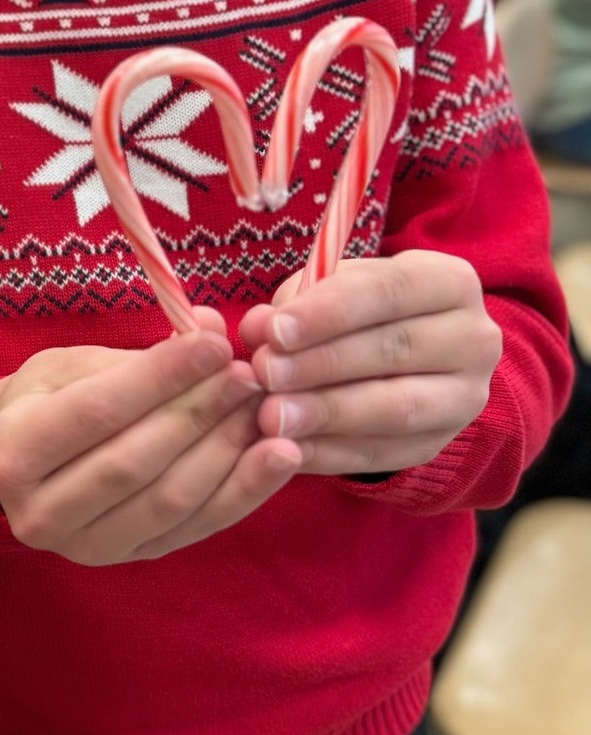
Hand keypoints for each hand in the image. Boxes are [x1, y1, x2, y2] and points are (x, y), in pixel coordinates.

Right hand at [0, 321, 299, 564]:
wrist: (15, 470)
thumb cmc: (42, 402)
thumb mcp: (67, 365)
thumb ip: (135, 354)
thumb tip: (207, 325)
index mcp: (12, 450)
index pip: (97, 411)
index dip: (161, 378)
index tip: (215, 344)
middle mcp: (40, 511)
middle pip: (135, 462)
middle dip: (200, 414)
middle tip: (249, 376)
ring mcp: (86, 547)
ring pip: (170, 502)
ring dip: (228, 453)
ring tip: (266, 410)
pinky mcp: (130, 561)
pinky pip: (195, 529)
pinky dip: (243, 492)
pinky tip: (277, 458)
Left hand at [238, 250, 501, 474]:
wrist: (402, 357)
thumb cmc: (353, 309)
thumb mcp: (327, 290)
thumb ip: (293, 304)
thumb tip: (260, 328)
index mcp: (448, 281)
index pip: (389, 290)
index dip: (328, 311)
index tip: (275, 330)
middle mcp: (473, 338)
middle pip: (394, 349)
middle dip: (320, 363)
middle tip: (264, 373)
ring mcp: (464, 397)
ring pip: (395, 408)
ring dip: (327, 413)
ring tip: (271, 416)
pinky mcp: (441, 442)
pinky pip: (383, 453)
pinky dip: (330, 451)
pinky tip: (289, 447)